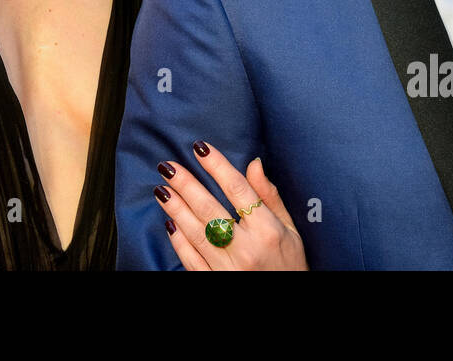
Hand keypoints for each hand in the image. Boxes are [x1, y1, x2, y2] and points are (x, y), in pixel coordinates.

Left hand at [154, 141, 307, 269]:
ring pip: (196, 233)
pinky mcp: (215, 283)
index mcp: (268, 230)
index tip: (200, 148)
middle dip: (186, 185)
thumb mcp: (290, 230)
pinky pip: (191, 260)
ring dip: (176, 209)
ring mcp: (228, 268)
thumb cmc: (289, 265)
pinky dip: (179, 241)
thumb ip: (270, 197)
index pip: (238, 190)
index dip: (217, 166)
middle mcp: (247, 248)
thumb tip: (254, 163)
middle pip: (209, 209)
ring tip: (162, 190)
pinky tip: (170, 223)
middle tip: (167, 166)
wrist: (288, 303)